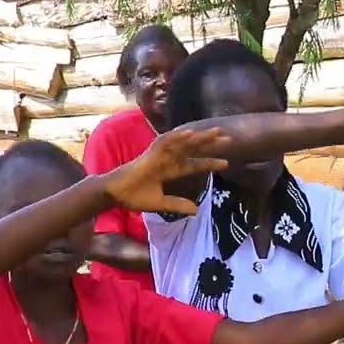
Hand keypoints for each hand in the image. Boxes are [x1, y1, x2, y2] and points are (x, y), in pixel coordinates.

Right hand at [109, 128, 230, 214]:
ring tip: (215, 132)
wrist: (114, 195)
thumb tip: (196, 210)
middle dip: (209, 143)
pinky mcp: (149, 155)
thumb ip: (177, 205)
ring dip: (198, 136)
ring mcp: (158, 155)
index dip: (209, 163)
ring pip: (182, 143)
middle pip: (192, 149)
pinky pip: (164, 143)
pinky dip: (176, 138)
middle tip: (229, 139)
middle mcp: (166, 159)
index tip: (227, 163)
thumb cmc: (134, 196)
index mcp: (169, 170)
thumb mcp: (161, 204)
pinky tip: (190, 133)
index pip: (193, 164)